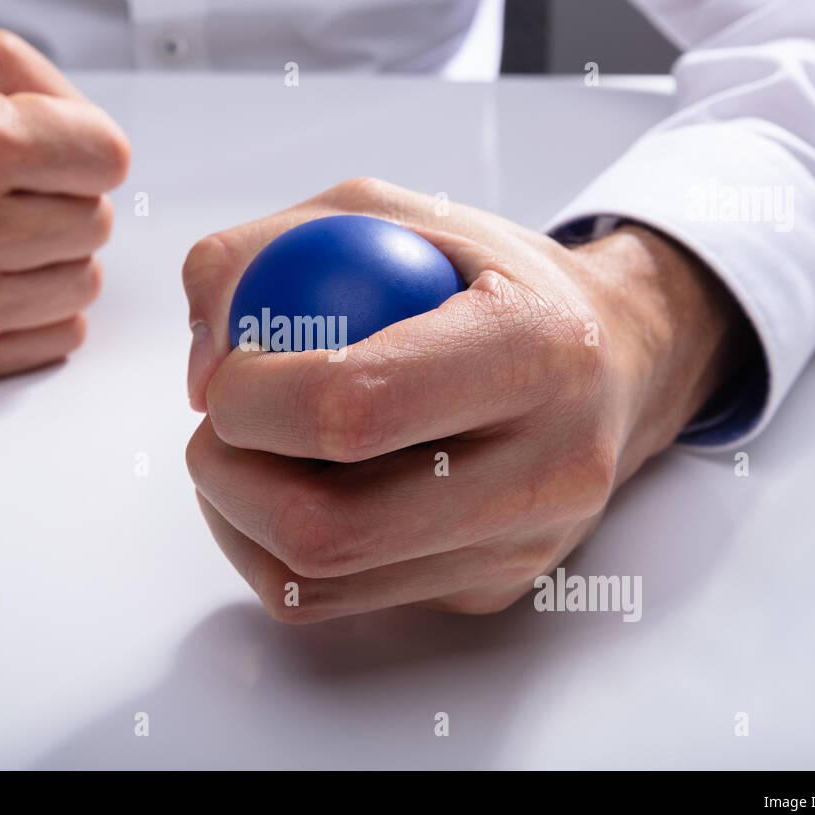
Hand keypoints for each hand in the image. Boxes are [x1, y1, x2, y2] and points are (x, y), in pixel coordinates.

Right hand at [0, 28, 129, 382]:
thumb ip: (54, 93)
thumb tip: (107, 154)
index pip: (107, 159)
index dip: (85, 147)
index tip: (52, 148)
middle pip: (96, 223)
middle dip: (65, 199)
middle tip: (10, 189)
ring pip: (84, 284)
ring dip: (55, 255)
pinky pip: (58, 336)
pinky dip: (40, 306)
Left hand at [182, 178, 751, 620]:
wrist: (613, 361)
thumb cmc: (487, 279)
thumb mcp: (382, 214)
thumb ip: (262, 256)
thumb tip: (200, 372)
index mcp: (534, 346)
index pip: (356, 407)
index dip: (252, 399)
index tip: (230, 372)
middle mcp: (547, 467)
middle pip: (329, 527)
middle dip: (227, 476)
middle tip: (218, 426)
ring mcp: (521, 547)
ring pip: (320, 583)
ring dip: (238, 520)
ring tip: (245, 453)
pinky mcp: (490, 589)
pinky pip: (339, 601)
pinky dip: (272, 552)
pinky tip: (282, 491)